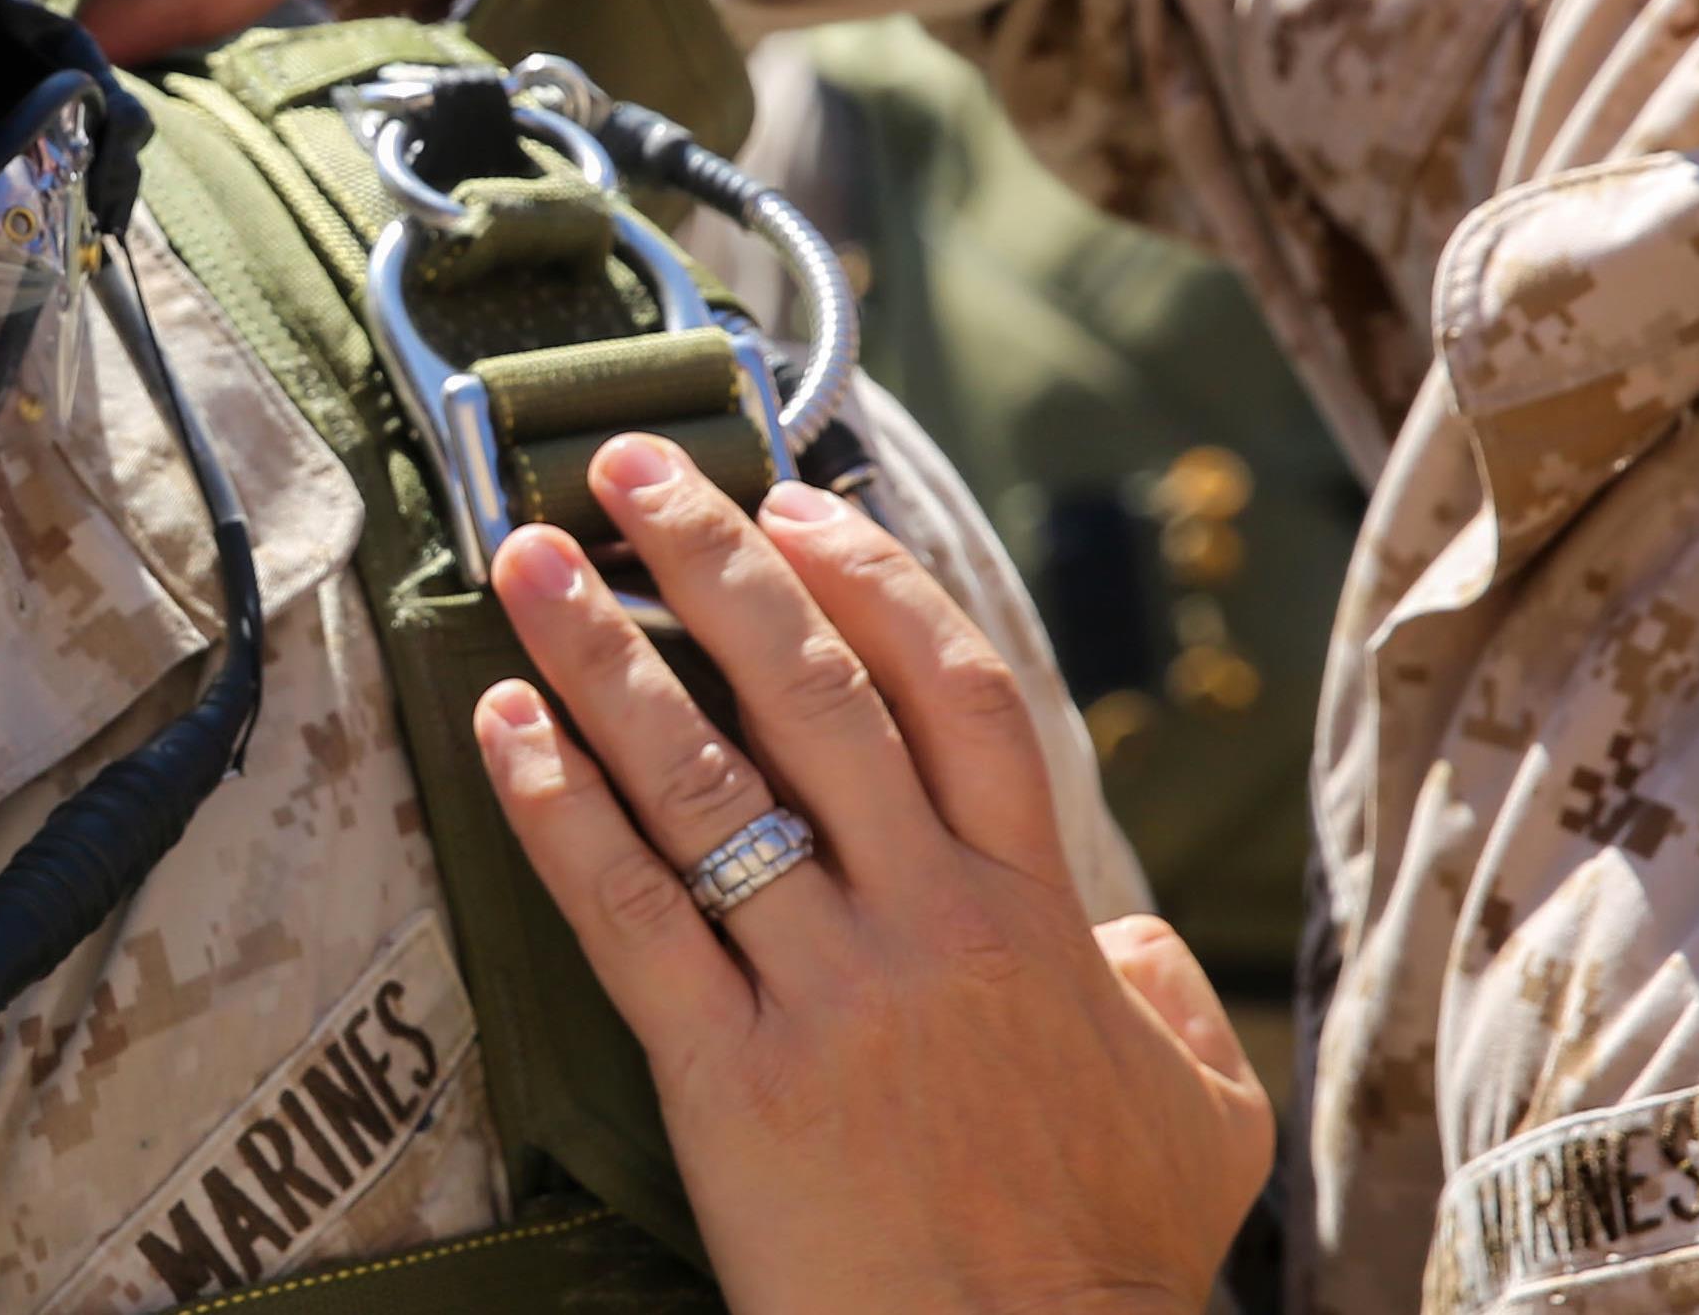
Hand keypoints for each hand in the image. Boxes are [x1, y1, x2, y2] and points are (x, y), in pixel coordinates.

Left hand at [473, 434, 1273, 1314]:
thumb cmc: (1108, 1266)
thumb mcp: (1196, 1111)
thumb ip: (1156, 1000)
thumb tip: (1123, 944)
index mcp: (1037, 914)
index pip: (954, 689)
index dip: (872, 577)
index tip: (796, 501)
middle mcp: (929, 925)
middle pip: (814, 692)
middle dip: (714, 559)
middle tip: (629, 465)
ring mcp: (828, 996)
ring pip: (706, 780)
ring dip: (602, 653)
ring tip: (527, 559)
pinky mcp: (733, 1081)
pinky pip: (628, 914)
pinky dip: (556, 809)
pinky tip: (502, 728)